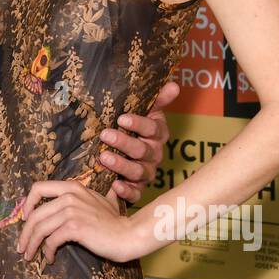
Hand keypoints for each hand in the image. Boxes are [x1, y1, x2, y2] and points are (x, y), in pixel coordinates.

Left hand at [15, 179, 134, 264]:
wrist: (128, 235)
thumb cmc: (114, 221)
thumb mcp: (99, 201)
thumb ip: (83, 197)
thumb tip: (70, 198)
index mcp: (72, 187)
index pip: (38, 188)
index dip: (28, 204)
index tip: (26, 219)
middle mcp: (70, 196)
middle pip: (35, 214)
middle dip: (25, 233)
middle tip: (22, 247)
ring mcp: (72, 211)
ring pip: (40, 228)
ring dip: (31, 244)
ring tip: (29, 255)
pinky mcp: (75, 227)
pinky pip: (51, 240)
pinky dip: (47, 251)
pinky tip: (50, 258)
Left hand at [101, 79, 178, 204]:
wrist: (119, 152)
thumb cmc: (129, 128)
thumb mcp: (141, 110)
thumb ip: (156, 98)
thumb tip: (174, 85)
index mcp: (156, 134)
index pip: (153, 129)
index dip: (138, 124)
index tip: (122, 118)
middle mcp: (154, 154)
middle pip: (143, 150)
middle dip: (124, 143)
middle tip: (105, 135)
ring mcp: (146, 173)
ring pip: (139, 172)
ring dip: (122, 165)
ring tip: (104, 157)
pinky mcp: (137, 189)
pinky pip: (136, 194)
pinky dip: (127, 191)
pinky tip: (115, 186)